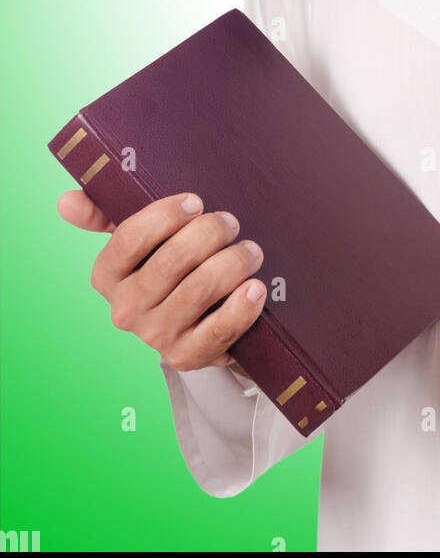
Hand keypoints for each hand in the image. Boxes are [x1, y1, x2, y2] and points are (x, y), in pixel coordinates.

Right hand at [57, 190, 265, 371]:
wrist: (198, 318)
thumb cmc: (168, 263)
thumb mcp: (138, 238)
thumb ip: (102, 214)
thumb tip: (65, 200)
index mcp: (107, 275)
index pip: (129, 239)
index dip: (166, 216)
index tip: (196, 201)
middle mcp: (126, 309)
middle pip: (170, 262)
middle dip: (208, 234)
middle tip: (231, 222)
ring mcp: (157, 336)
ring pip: (200, 289)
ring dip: (233, 263)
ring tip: (251, 251)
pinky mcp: (189, 357)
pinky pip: (220, 329)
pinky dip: (242, 306)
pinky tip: (256, 287)